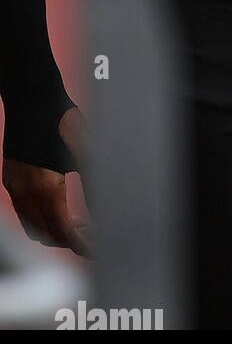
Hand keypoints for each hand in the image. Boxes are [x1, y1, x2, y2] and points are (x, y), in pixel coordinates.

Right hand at [2, 106, 90, 255]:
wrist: (32, 94)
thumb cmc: (62, 118)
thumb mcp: (86, 150)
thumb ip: (94, 182)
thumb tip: (106, 209)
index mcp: (45, 187)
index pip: (65, 231)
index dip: (83, 245)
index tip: (100, 249)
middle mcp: (25, 191)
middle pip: (48, 234)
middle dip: (73, 240)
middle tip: (97, 236)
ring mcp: (15, 185)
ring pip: (34, 225)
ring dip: (57, 231)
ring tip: (83, 224)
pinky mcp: (12, 177)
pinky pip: (26, 211)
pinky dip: (45, 218)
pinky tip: (64, 208)